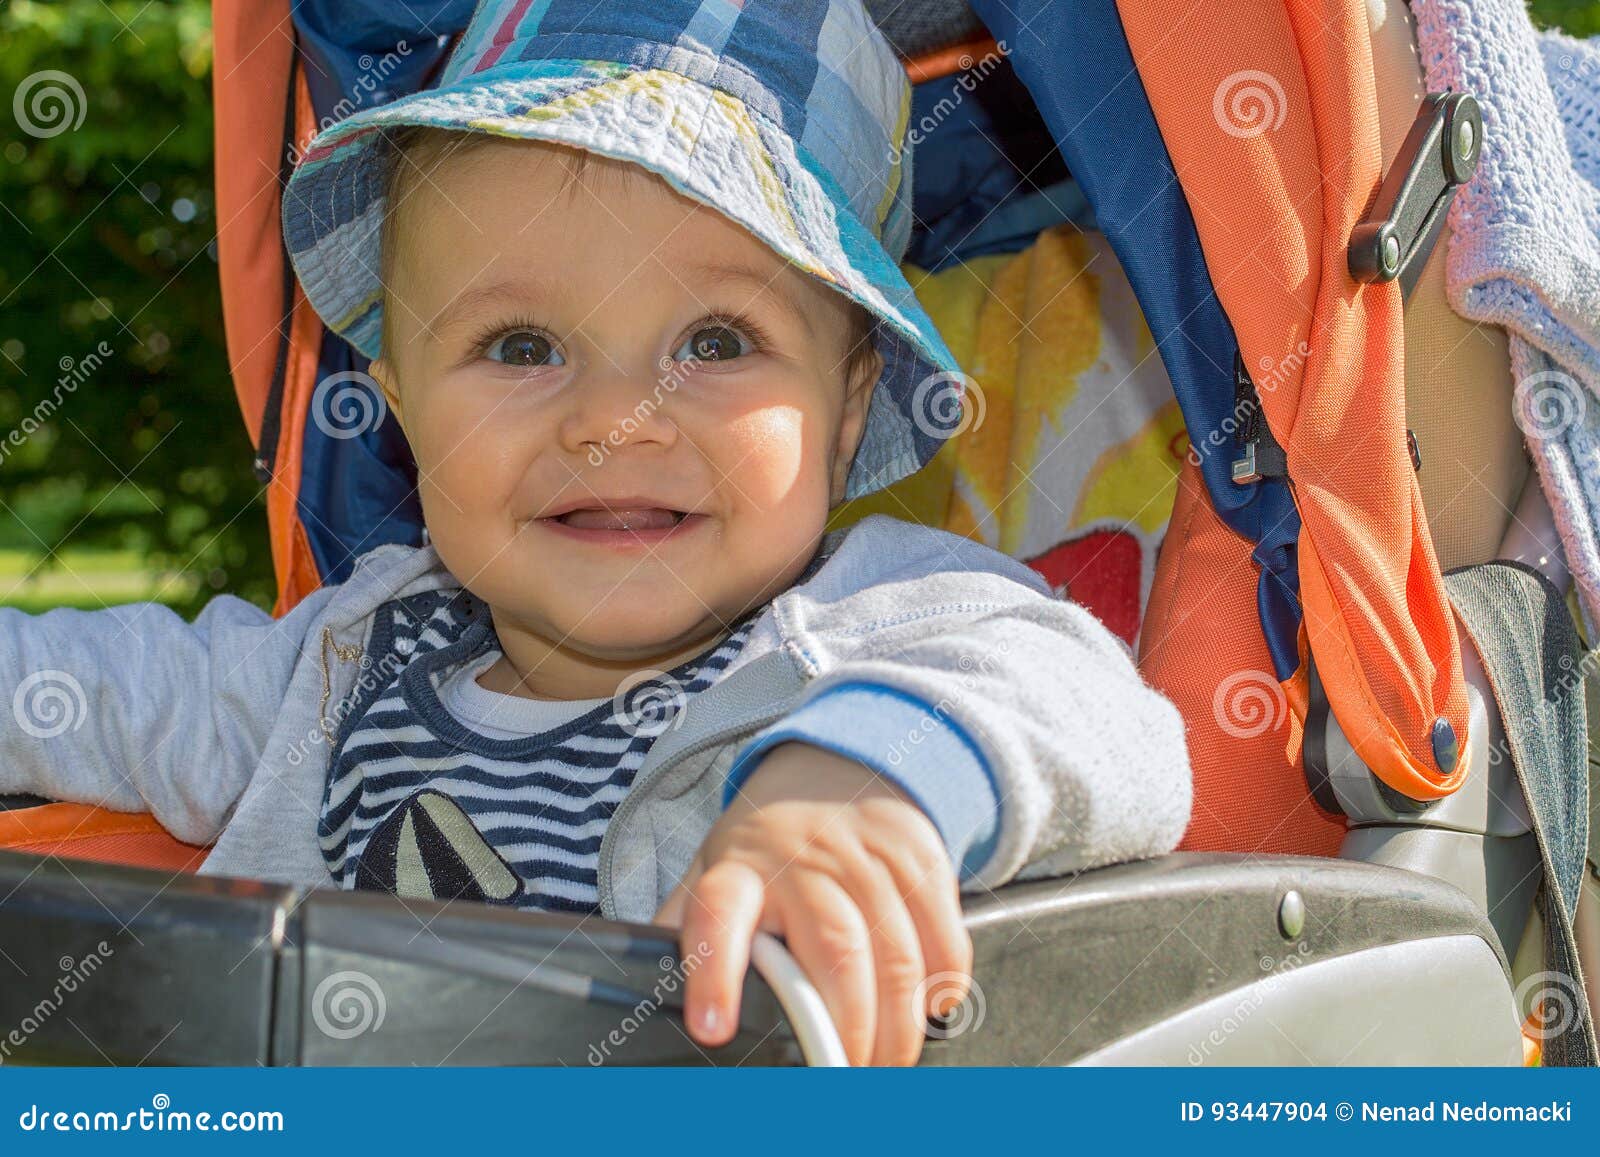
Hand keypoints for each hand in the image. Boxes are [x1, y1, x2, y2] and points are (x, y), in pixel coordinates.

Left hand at [654, 741, 971, 1065]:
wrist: (830, 768)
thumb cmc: (762, 851)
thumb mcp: (709, 878)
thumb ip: (680, 936)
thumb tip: (640, 1004)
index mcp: (735, 872)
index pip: (717, 915)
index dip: (714, 972)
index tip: (714, 1028)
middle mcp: (800, 859)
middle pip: (835, 948)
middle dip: (845, 1031)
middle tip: (843, 1074)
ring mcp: (864, 853)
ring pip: (895, 953)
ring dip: (898, 1026)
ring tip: (885, 1063)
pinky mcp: (918, 853)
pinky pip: (943, 934)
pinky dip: (942, 985)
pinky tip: (927, 1009)